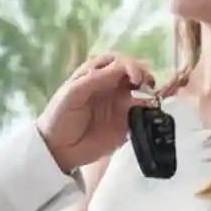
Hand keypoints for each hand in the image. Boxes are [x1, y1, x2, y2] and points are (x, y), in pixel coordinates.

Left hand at [36, 54, 155, 172]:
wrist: (58, 149)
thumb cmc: (59, 116)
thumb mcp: (72, 93)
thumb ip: (95, 79)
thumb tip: (121, 68)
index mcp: (95, 74)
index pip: (117, 61)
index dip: (129, 64)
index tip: (134, 76)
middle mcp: (110, 86)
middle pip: (132, 72)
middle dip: (142, 73)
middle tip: (147, 82)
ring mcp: (119, 104)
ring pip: (140, 90)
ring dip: (149, 89)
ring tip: (152, 95)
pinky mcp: (125, 123)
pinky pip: (142, 113)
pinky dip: (150, 110)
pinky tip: (151, 112)